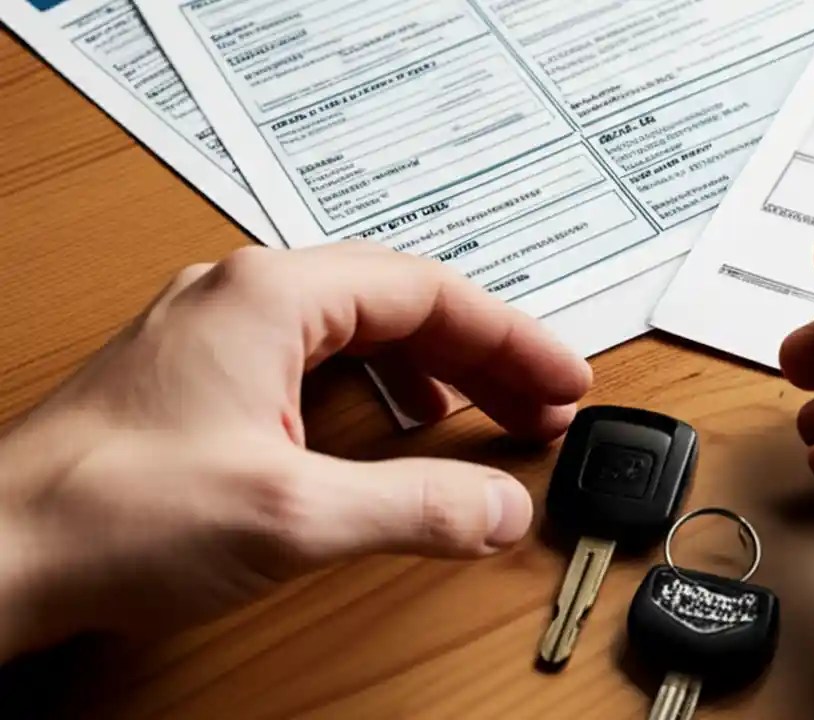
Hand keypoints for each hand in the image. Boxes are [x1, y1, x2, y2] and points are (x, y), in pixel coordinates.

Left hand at [0, 243, 590, 659]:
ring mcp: (222, 337)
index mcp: (273, 296)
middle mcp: (247, 298)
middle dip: (485, 357)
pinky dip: (383, 390)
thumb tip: (499, 508)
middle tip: (545, 404)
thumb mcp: (294, 515)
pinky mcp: (207, 381)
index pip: (430, 292)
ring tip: (493, 410)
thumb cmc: (106, 513)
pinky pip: (323, 361)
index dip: (513, 338)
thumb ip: (416, 507)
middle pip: (403, 306)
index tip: (565, 378)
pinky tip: (400, 424)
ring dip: (439, 372)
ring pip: (364, 331)